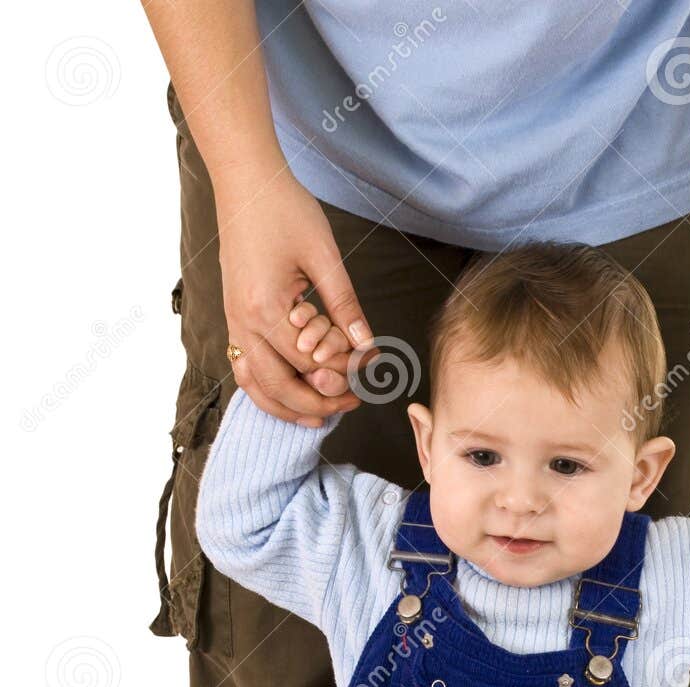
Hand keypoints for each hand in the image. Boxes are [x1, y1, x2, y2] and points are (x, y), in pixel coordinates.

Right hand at [217, 170, 376, 425]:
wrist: (245, 181)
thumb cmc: (285, 209)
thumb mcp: (325, 256)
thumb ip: (345, 305)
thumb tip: (367, 347)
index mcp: (265, 309)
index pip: (309, 363)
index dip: (341, 372)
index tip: (369, 368)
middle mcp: (243, 323)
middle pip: (280, 387)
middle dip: (317, 403)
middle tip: (351, 404)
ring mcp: (233, 322)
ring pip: (256, 386)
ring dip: (288, 407)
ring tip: (321, 414)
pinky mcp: (233, 317)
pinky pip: (245, 368)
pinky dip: (267, 389)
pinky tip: (291, 395)